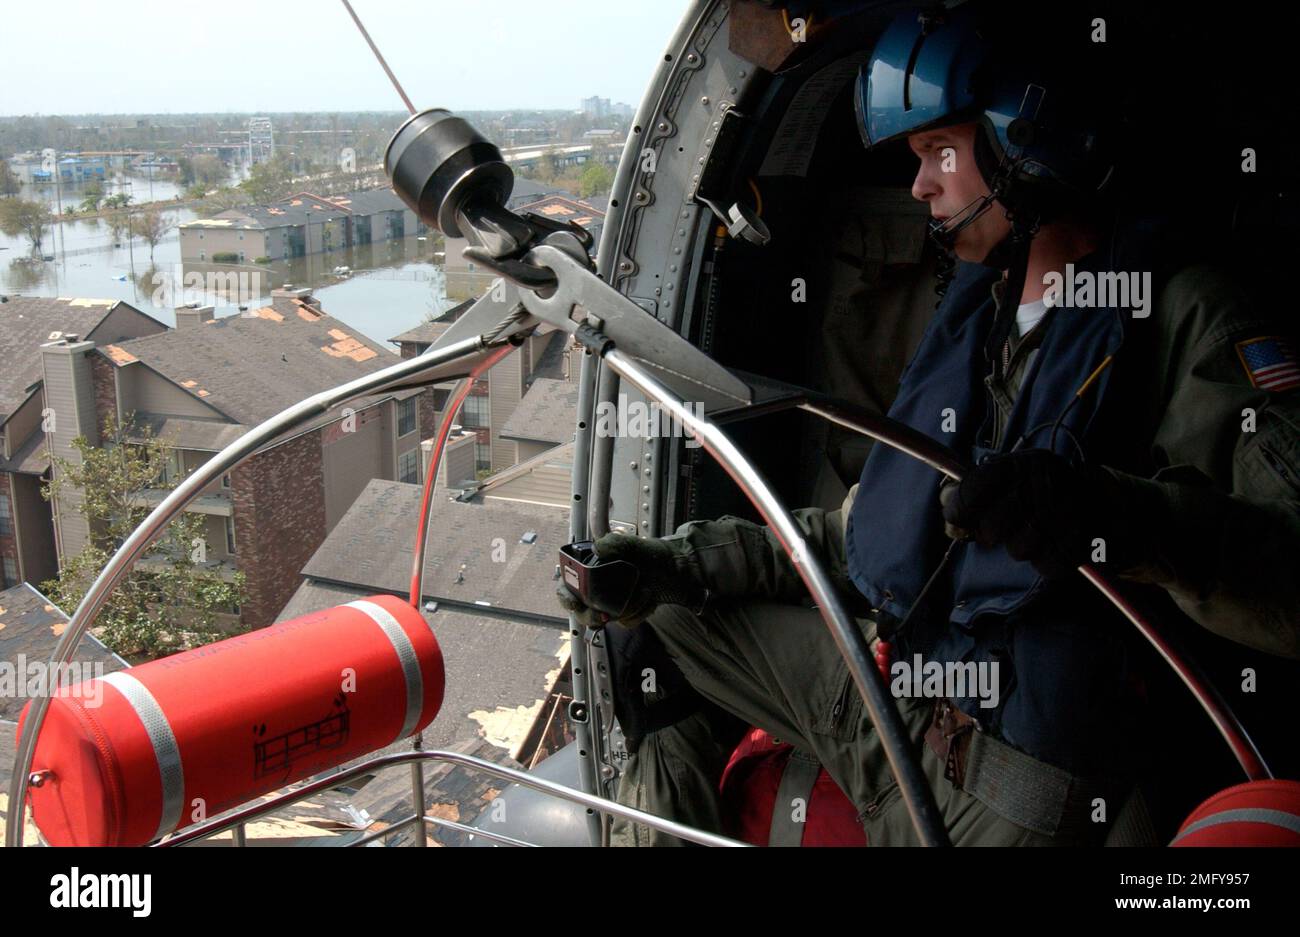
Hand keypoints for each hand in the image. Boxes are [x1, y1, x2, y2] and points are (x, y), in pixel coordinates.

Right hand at [555, 532, 706, 627]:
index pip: (567, 589)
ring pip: (606, 619)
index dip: (566, 597)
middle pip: (582, 612)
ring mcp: (613, 605)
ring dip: (627, 607)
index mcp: (592, 573)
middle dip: (591, 616)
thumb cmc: (651, 554)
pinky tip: (649, 598)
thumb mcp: (631, 544)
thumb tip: (598, 548)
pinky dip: (640, 612)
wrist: (676, 568)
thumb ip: (613, 543)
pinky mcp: (629, 614)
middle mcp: (599, 591)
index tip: (573, 601)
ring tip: (644, 590)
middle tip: (603, 615)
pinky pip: (627, 621)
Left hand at [939, 449, 1123, 579]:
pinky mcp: (1081, 540)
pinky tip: (1054, 543)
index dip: (959, 509)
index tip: (959, 517)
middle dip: (991, 534)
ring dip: (1022, 547)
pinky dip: (1046, 560)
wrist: (1100, 499)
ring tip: (1035, 532)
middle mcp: (1042, 484)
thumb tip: (948, 506)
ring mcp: (1064, 513)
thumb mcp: (1009, 474)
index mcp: (1020, 464)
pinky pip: (1046, 565)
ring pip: (1017, 550)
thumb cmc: (1039, 489)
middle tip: (1004, 527)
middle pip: (991, 529)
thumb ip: (975, 488)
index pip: (972, 490)